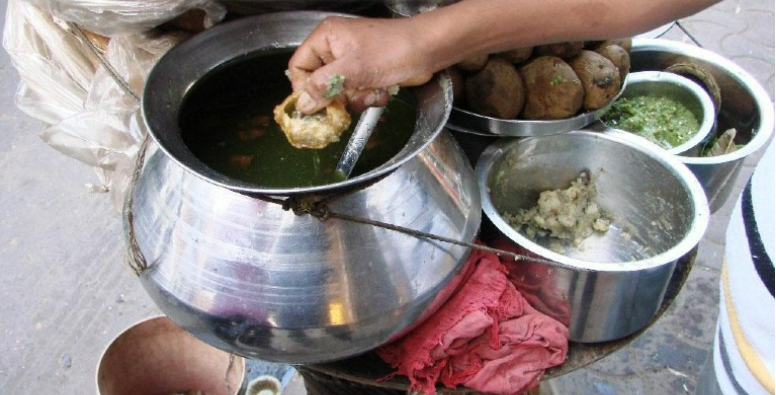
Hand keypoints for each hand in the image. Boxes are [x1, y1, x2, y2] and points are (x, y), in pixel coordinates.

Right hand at [288, 16, 434, 113]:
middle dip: (337, 97)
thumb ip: (324, 86)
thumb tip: (301, 105)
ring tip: (372, 91)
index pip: (298, 66)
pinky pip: (357, 93)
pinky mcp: (366, 74)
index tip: (313, 106)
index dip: (303, 88)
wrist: (428, 50)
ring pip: (339, 93)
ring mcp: (352, 62)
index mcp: (326, 38)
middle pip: (319, 84)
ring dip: (356, 98)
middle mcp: (335, 49)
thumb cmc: (392, 51)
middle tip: (347, 102)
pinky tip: (382, 90)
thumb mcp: (354, 70)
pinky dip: (369, 97)